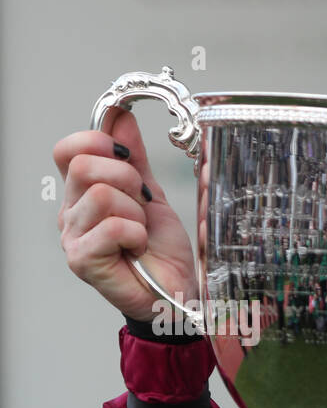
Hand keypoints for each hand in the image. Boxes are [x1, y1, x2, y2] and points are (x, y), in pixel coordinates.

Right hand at [54, 107, 199, 320]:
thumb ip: (135, 159)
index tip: (128, 157)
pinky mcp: (82, 260)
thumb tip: (121, 117)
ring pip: (102, 196)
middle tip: (142, 206)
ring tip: (140, 232)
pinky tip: (137, 248)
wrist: (177, 290)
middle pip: (85, 167)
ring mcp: (72, 237)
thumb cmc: (161, 251)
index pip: (68, 149)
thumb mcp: (152, 195)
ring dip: (135, 213)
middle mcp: (70, 213)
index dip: (98, 142)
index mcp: (81, 193)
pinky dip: (135, 235)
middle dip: (127, 181)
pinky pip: (112, 227)